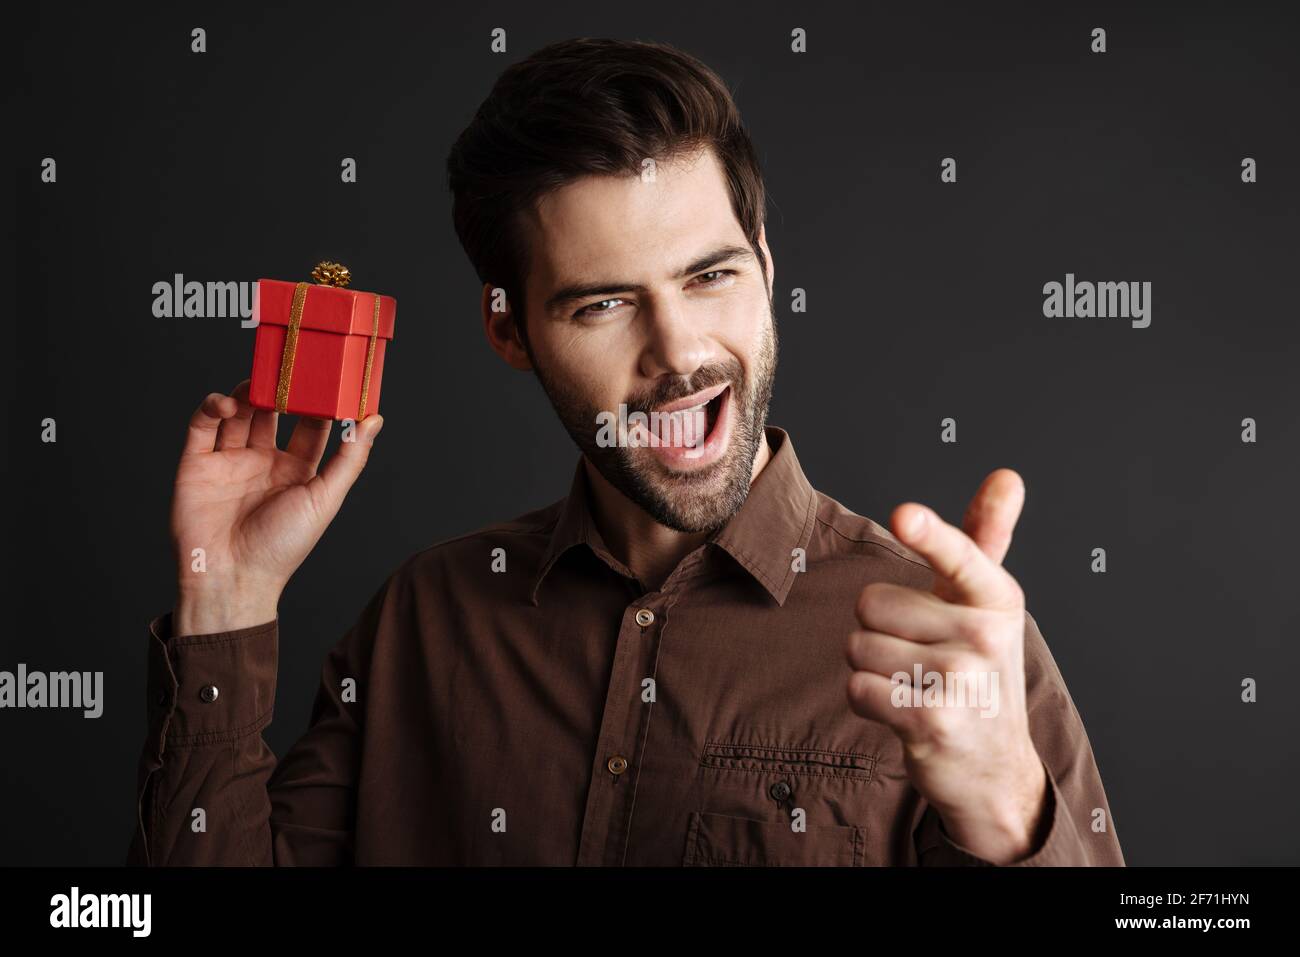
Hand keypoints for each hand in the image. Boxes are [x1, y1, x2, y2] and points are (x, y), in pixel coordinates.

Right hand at [170, 378, 383, 634]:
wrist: (231, 578)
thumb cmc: (283, 547)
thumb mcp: (325, 499)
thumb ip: (350, 458)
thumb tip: (374, 419)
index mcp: (297, 471)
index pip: (311, 425)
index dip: (320, 401)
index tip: (329, 374)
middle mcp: (264, 462)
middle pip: (272, 412)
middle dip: (280, 389)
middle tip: (288, 366)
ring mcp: (229, 461)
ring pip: (238, 413)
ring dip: (246, 393)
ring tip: (257, 382)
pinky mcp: (197, 464)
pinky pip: (202, 426)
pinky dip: (212, 407)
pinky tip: (227, 403)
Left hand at [844, 469, 1047, 862]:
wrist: (993, 766)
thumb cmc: (975, 668)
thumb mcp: (985, 602)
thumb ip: (985, 537)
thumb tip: (1007, 475)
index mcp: (997, 597)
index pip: (958, 554)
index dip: (927, 534)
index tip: (905, 515)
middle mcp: (986, 635)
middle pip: (870, 602)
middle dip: (879, 630)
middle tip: (920, 655)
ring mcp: (962, 679)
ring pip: (858, 647)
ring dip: (872, 669)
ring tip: (914, 684)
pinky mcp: (932, 720)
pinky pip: (857, 688)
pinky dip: (867, 701)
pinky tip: (903, 711)